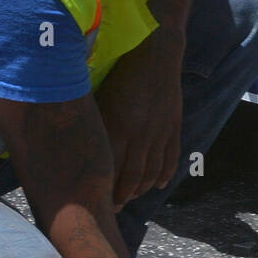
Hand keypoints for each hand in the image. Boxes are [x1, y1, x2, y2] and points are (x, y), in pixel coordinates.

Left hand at [96, 32, 183, 209]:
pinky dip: (165, 174)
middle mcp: (140, 133)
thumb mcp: (103, 96)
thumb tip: (83, 146)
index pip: (112, 168)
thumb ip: (97, 123)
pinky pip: (171, 158)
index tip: (99, 201)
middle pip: (133, 177)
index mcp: (119, 125)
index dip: (106, 188)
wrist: (156, 50)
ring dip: (143, 188)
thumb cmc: (121, 70)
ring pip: (152, 172)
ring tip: (133, 196)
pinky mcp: (173, 127)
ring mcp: (160, 132)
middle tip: (115, 206)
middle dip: (123, 196)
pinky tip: (159, 183)